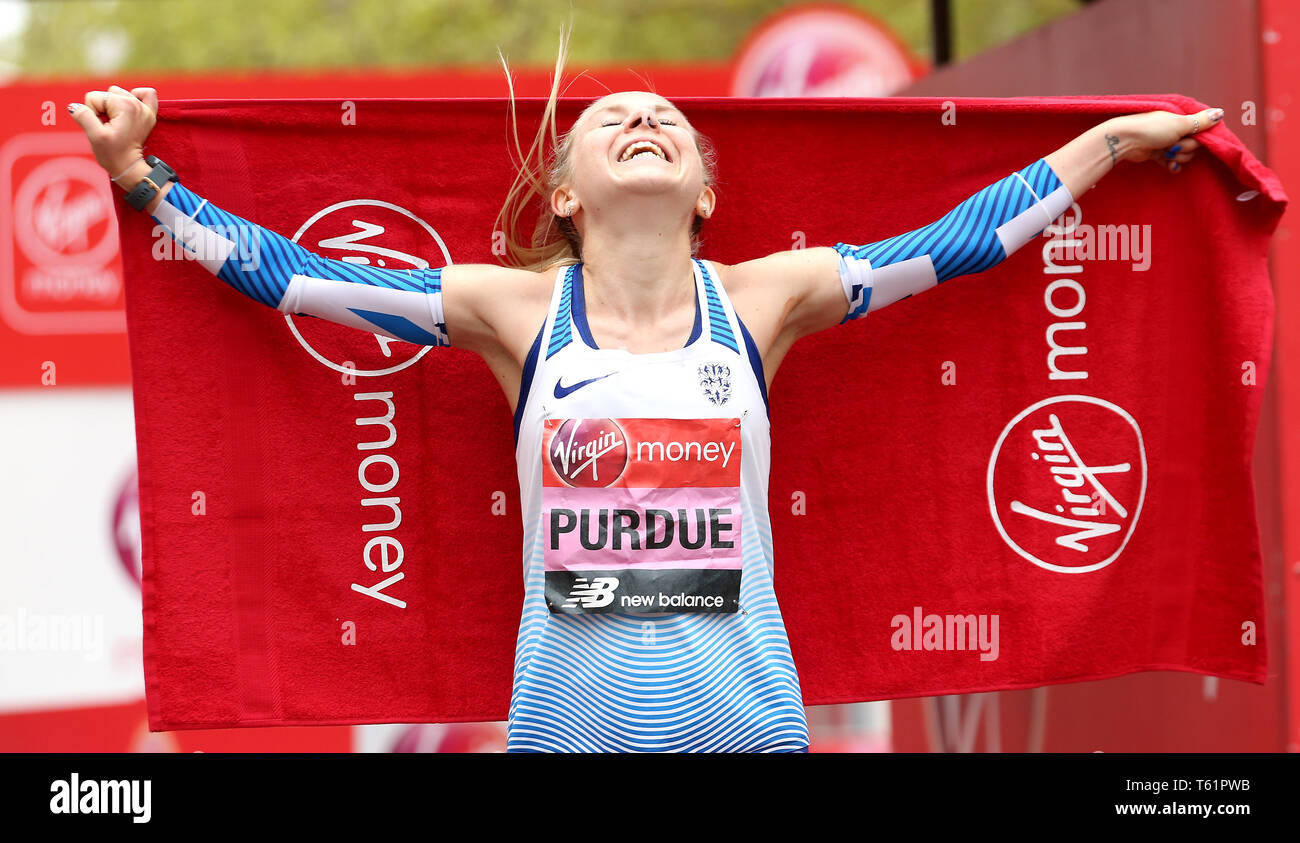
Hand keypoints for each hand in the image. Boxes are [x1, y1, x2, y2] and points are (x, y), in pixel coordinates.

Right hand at [67, 85, 158, 177]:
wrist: (130, 167)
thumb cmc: (113, 154)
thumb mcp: (95, 136)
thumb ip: (84, 117)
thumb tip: (74, 106)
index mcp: (126, 106)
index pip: (94, 97)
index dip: (92, 113)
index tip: (101, 127)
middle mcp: (138, 103)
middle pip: (106, 94)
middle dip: (102, 108)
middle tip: (109, 127)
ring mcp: (145, 108)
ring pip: (119, 94)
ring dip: (114, 106)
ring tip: (118, 123)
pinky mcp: (149, 114)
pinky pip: (145, 94)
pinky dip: (135, 97)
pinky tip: (130, 108)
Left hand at [1107, 106, 1223, 172]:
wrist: (1125, 141)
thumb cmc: (1151, 129)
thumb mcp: (1179, 123)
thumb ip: (1201, 121)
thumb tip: (1220, 112)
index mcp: (1182, 119)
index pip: (1202, 130)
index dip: (1201, 138)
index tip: (1194, 138)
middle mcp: (1176, 129)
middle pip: (1195, 145)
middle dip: (1186, 148)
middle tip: (1173, 146)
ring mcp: (1167, 142)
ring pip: (1184, 155)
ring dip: (1178, 157)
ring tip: (1166, 154)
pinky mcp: (1158, 154)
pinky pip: (1173, 162)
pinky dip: (1172, 165)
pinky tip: (1169, 165)